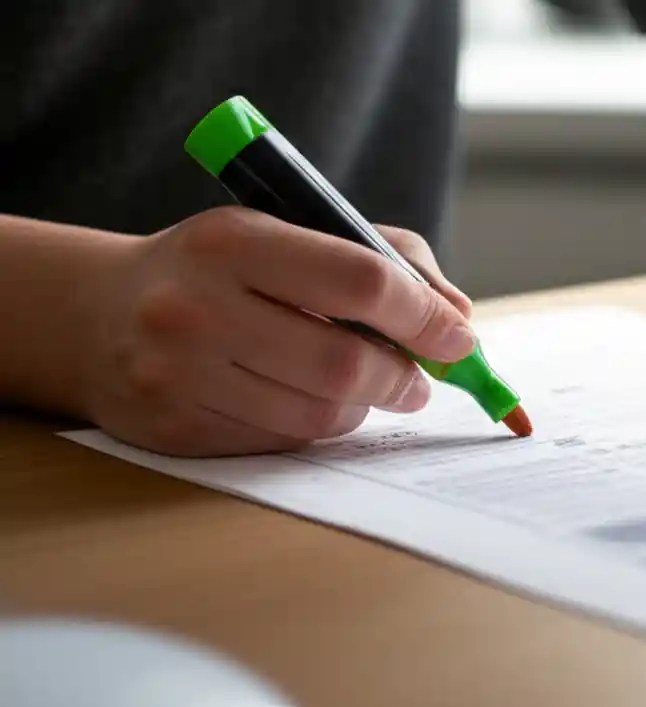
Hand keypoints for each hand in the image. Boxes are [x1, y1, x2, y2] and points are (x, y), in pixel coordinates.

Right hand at [82, 207, 472, 456]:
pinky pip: (281, 443)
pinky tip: (310, 402)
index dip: (424, 315)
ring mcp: (177, 374)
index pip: (360, 281)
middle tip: (420, 379)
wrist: (96, 314)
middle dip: (402, 376)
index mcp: (233, 241)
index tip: (457, 337)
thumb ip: (385, 258)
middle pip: (344, 362)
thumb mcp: (288, 232)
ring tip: (366, 387)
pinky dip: (316, 427)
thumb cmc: (220, 270)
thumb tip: (457, 316)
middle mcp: (196, 307)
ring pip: (318, 415)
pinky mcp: (174, 429)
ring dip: (363, 406)